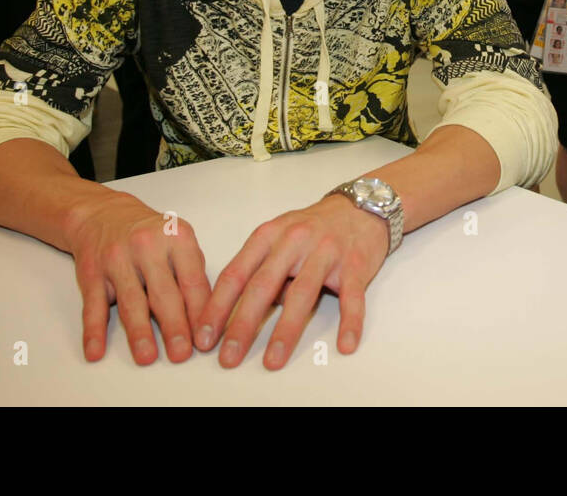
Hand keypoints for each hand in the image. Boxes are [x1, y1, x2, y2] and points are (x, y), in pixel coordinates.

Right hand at [66, 190, 210, 364]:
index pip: (192, 281)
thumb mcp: (180, 241)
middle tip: (182, 354)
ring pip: (130, 301)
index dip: (200, 312)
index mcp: (177, 238)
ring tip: (147, 357)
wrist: (103, 214)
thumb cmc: (151, 234)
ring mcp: (117, 259)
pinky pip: (92, 306)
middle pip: (163, 293)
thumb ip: (193, 273)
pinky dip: (93, 331)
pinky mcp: (92, 273)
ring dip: (139, 332)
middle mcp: (147, 246)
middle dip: (174, 326)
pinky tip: (96, 351)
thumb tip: (207, 316)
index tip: (207, 338)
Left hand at [195, 193, 389, 369]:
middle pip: (262, 286)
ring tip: (272, 361)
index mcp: (269, 235)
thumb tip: (248, 308)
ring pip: (302, 295)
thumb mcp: (279, 236)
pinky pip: (352, 298)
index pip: (236, 274)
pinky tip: (345, 345)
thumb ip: (262, 268)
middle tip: (228, 357)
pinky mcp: (355, 265)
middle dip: (242, 325)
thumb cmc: (315, 227)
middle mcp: (294, 241)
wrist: (363, 206)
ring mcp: (326, 252)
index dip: (217, 307)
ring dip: (285, 331)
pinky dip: (350, 323)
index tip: (203, 336)